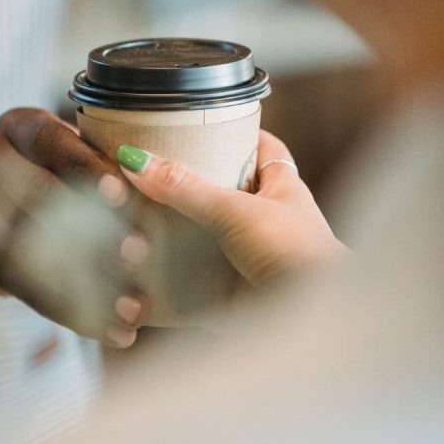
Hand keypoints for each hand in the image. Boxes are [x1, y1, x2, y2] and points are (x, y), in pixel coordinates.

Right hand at [0, 110, 146, 346]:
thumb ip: (105, 159)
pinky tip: (113, 331)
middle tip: (140, 255)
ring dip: (86, 285)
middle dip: (91, 228)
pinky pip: (27, 292)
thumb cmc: (50, 164)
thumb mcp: (69, 144)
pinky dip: (73, 314)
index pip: (53, 143)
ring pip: (32, 253)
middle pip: (40, 198)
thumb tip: (157, 176)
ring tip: (134, 310)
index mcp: (18, 126)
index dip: (87, 167)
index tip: (123, 193)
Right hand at [116, 131, 346, 288]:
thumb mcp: (236, 210)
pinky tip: (134, 286)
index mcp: (280, 188)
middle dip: (182, 191)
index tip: (203, 123)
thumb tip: (136, 161)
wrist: (316, 320)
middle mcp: (264, 221)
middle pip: (221, 193)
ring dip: (162, 242)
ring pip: (198, 242)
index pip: (261, 147)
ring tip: (127, 234)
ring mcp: (247, 260)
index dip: (236, 132)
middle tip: (142, 179)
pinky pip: (188, 291)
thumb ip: (185, 188)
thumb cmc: (295, 254)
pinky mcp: (230, 299)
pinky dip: (162, 290)